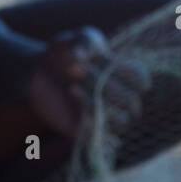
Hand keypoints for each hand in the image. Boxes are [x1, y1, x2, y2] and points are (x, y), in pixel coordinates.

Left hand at [24, 28, 148, 141]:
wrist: (38, 74)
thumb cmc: (62, 54)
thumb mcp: (73, 39)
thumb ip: (84, 40)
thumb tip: (84, 54)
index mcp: (122, 75)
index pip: (142, 81)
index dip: (133, 75)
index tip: (109, 62)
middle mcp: (118, 98)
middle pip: (132, 102)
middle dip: (108, 85)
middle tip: (77, 70)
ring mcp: (106, 116)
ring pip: (122, 121)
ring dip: (99, 103)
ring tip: (71, 87)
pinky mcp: (89, 132)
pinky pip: (105, 142)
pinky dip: (99, 134)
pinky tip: (82, 118)